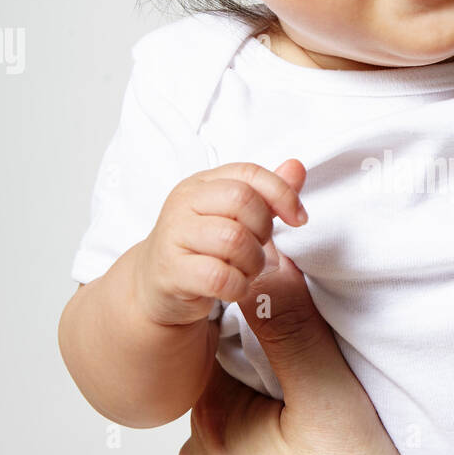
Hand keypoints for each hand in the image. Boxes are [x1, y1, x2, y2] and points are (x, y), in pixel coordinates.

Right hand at [135, 159, 307, 325]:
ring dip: (253, 262)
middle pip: (243, 201)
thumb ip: (267, 193)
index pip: (249, 173)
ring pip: (234, 240)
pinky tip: (234, 286)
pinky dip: (238, 286)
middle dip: (263, 230)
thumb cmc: (201, 246)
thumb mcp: (234, 215)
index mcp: (202, 183)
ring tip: (246, 270)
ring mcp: (174, 235)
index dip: (282, 194)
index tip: (298, 218)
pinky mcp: (171, 271)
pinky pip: (220, 277)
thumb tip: (296, 168)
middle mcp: (184, 202)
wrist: (155, 284)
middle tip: (258, 248)